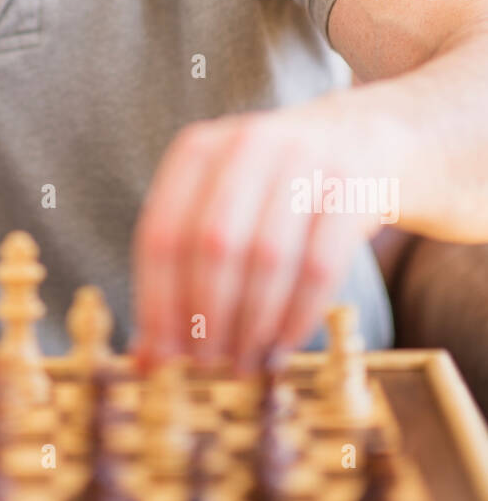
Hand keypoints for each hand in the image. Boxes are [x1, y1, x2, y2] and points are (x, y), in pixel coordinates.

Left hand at [132, 109, 389, 371]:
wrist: (355, 138)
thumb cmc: (268, 191)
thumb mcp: (219, 206)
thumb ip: (180, 270)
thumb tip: (146, 360)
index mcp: (197, 149)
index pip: (161, 233)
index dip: (157, 302)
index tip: (160, 355)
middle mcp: (246, 144)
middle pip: (213, 245)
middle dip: (206, 315)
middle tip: (205, 362)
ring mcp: (303, 159)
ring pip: (267, 257)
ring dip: (251, 322)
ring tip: (244, 361)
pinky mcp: (351, 185)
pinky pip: (320, 264)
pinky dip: (297, 314)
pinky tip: (284, 343)